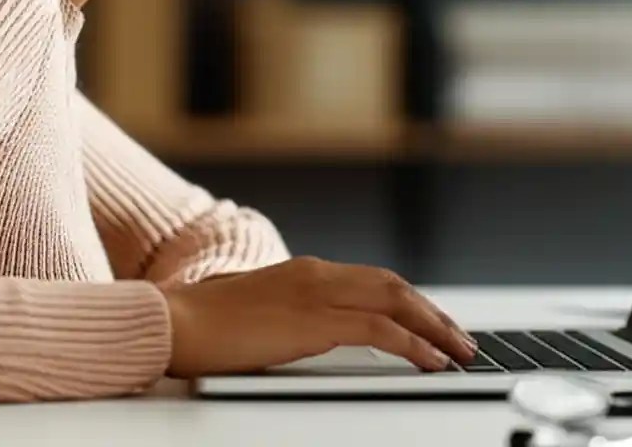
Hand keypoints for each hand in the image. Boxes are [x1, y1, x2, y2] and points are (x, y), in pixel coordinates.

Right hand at [158, 256, 477, 377]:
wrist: (171, 322)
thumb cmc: (203, 325)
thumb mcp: (260, 315)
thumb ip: (293, 316)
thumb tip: (314, 333)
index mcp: (306, 272)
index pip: (374, 281)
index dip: (411, 301)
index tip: (434, 322)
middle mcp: (317, 274)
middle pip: (394, 286)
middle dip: (433, 312)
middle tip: (460, 337)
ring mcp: (317, 293)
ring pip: (396, 302)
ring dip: (434, 327)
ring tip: (459, 350)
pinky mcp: (314, 320)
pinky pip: (379, 331)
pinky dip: (412, 343)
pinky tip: (430, 360)